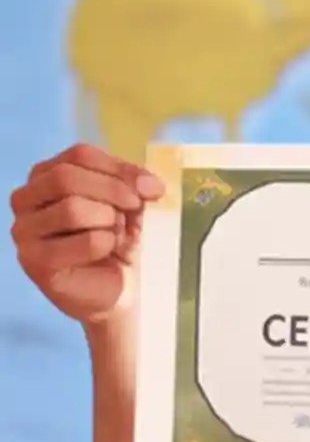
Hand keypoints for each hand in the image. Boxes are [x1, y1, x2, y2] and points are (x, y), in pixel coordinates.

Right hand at [9, 143, 164, 324]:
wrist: (119, 287)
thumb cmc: (119, 238)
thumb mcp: (130, 202)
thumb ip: (134, 184)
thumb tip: (149, 184)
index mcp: (46, 175)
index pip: (79, 154)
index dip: (120, 168)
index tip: (152, 188)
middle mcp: (25, 199)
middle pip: (66, 177)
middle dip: (113, 191)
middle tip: (136, 209)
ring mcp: (24, 231)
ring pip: (72, 209)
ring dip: (108, 220)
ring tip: (116, 234)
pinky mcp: (35, 262)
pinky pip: (84, 241)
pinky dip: (107, 244)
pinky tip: (107, 253)